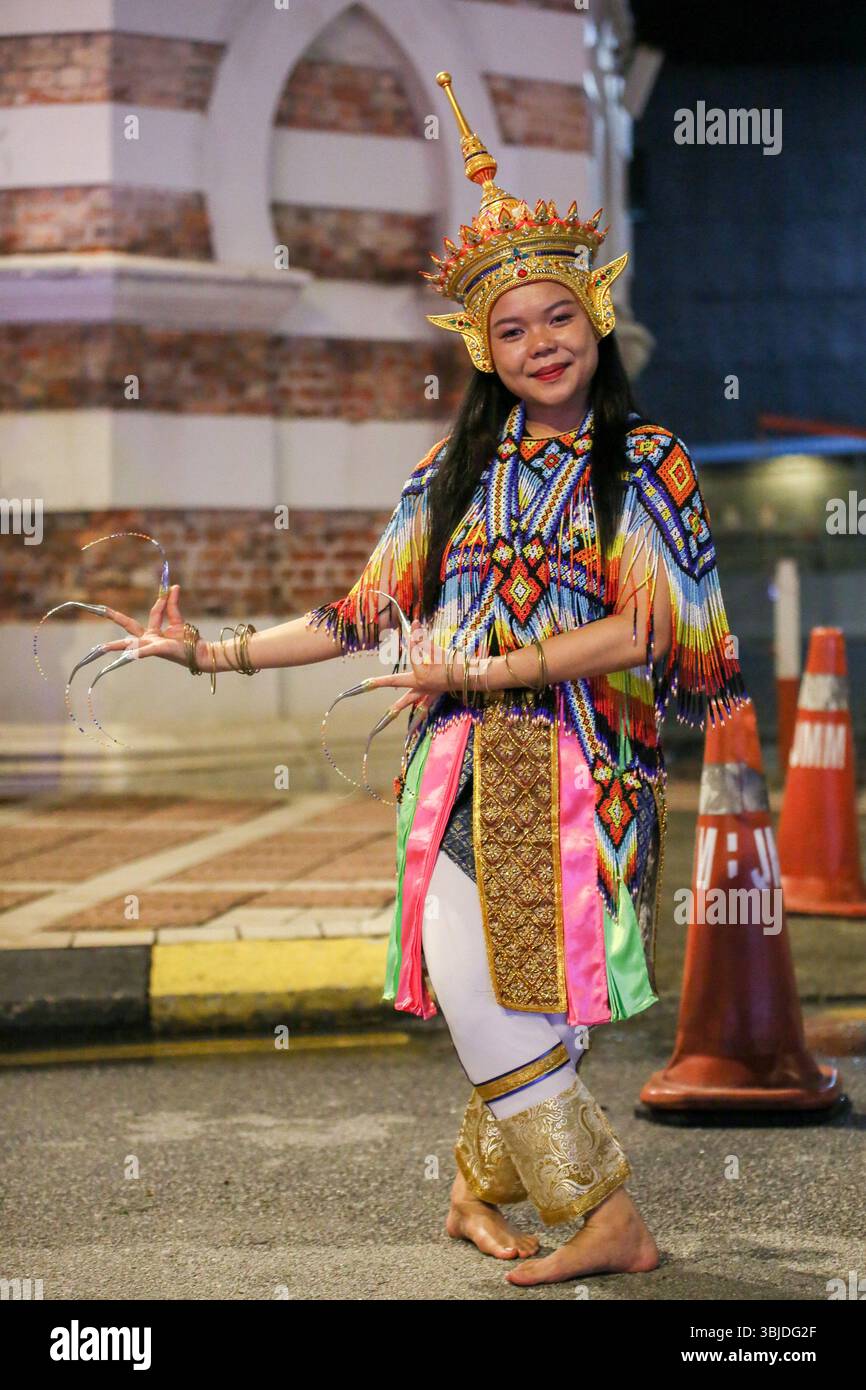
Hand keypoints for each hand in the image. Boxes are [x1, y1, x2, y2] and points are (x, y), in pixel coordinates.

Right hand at [99, 584, 193, 667]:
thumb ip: (173, 604)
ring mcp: (152, 646)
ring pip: (131, 644)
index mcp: (154, 632)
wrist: (200, 653)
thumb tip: (174, 586)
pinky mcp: (158, 650)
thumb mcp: (178, 619)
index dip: (161, 600)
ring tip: (102, 647)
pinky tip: (129, 654)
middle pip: (129, 625)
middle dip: (115, 617)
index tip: (167, 588)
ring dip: (116, 646)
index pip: (155, 612)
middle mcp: (150, 639)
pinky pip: (146, 651)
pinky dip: (138, 652)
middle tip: (101, 609)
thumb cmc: (188, 640)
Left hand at [364, 619, 493, 714]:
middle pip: (396, 681)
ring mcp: (426, 692)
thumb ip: (423, 639)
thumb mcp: (437, 649)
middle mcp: (419, 684)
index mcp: (419, 673)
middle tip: (365, 684)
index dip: (414, 637)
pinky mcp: (434, 695)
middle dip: (380, 682)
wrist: (470, 677)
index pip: (412, 652)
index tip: (414, 624)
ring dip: (397, 707)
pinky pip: (425, 706)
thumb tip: (414, 624)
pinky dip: (419, 717)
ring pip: (408, 700)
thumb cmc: (453, 662)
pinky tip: (413, 728)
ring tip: (386, 715)